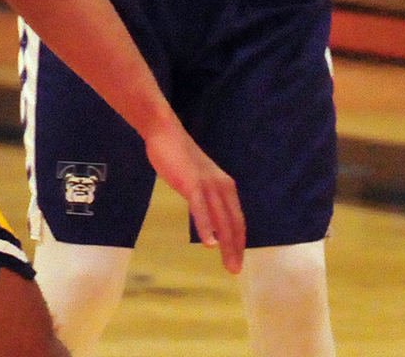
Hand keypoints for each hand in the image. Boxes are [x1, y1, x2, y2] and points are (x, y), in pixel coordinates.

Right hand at [145, 125, 244, 273]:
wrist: (166, 134)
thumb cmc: (179, 158)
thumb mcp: (198, 180)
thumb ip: (205, 197)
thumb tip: (208, 216)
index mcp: (226, 186)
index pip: (237, 219)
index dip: (239, 241)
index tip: (238, 260)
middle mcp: (222, 186)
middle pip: (233, 223)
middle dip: (235, 249)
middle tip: (235, 271)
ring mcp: (208, 185)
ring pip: (221, 220)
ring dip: (226, 245)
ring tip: (228, 265)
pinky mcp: (192, 184)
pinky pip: (201, 209)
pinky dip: (206, 228)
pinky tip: (209, 244)